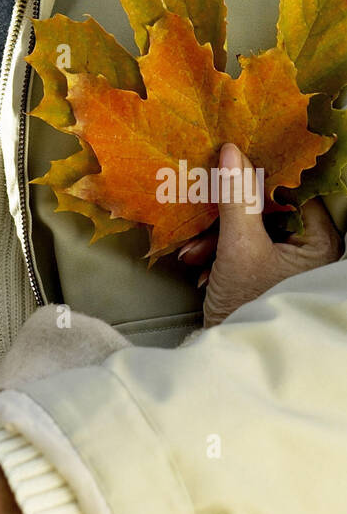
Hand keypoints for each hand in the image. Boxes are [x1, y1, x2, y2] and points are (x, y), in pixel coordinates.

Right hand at [179, 143, 343, 326]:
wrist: (231, 362)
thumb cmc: (250, 309)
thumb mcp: (238, 248)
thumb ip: (236, 197)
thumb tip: (232, 152)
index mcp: (319, 242)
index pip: (292, 190)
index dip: (261, 175)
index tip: (232, 161)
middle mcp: (310, 251)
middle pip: (267, 210)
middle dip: (227, 216)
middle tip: (202, 214)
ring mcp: (287, 264)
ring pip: (250, 229)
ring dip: (216, 238)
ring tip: (194, 254)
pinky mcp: (266, 275)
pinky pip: (244, 249)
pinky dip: (220, 255)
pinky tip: (200, 268)